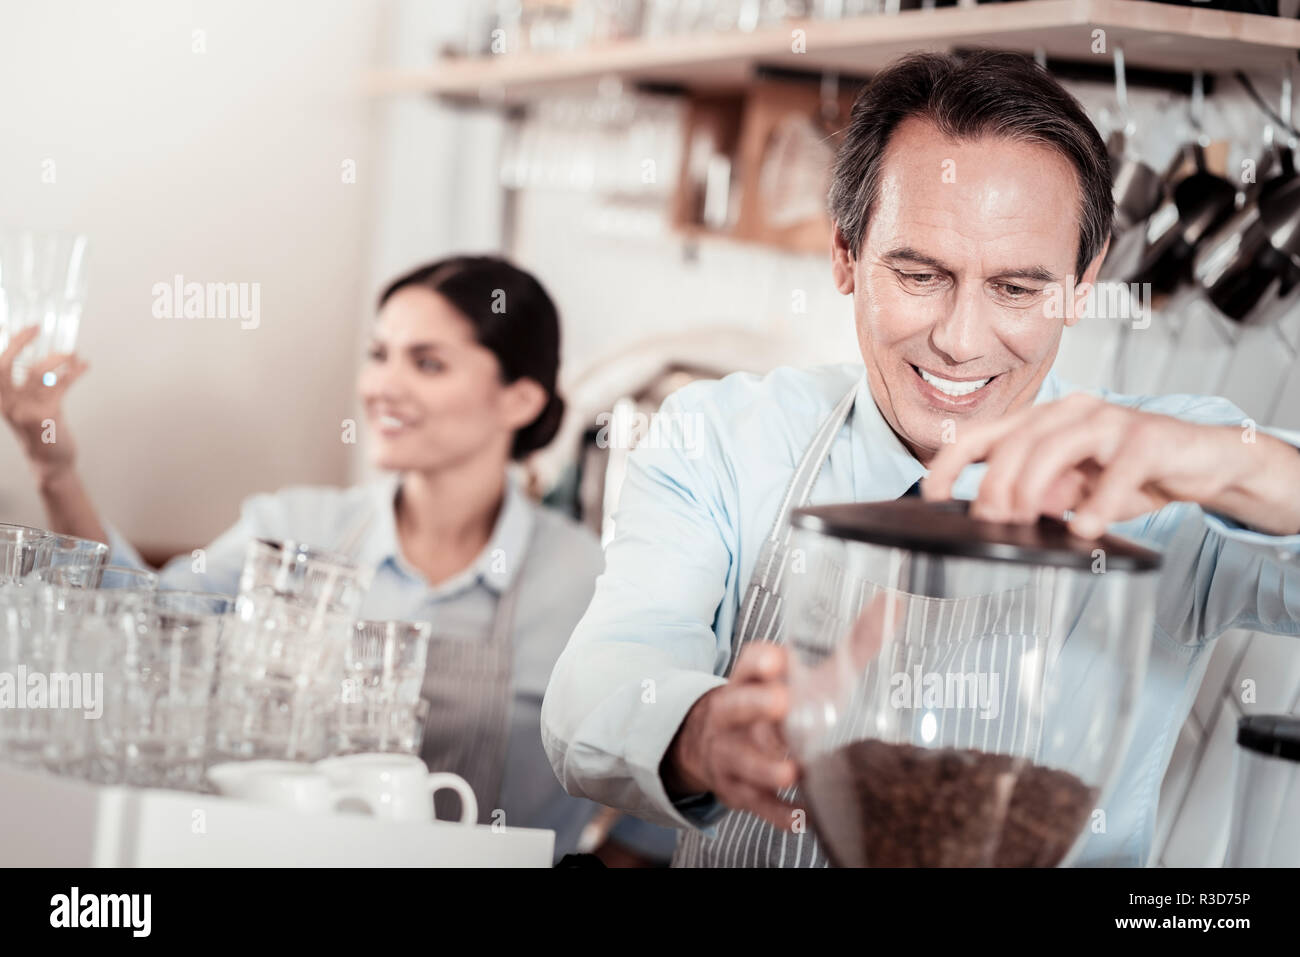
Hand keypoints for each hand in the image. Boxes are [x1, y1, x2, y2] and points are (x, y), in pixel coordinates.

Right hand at [0, 326, 88, 480]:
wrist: (51, 461)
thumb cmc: (40, 430)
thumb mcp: (26, 405)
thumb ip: (28, 383)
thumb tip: (41, 352)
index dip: (6, 345)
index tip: (18, 328)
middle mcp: (7, 404)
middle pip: (4, 366)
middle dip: (20, 343)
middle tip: (37, 327)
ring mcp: (25, 410)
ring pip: (37, 373)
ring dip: (58, 358)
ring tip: (72, 354)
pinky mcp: (46, 415)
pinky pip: (60, 385)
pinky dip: (74, 372)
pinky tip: (84, 366)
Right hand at [661, 594, 899, 830]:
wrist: (714, 744)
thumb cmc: (777, 704)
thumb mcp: (809, 675)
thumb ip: (853, 644)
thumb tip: (897, 604)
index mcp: (750, 680)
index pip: (748, 663)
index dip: (761, 660)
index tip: (780, 658)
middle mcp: (734, 715)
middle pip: (737, 706)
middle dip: (756, 705)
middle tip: (783, 703)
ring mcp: (733, 754)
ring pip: (742, 759)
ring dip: (765, 767)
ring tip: (791, 772)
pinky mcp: (739, 791)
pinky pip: (756, 804)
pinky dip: (777, 813)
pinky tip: (798, 818)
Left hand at [922, 392, 1299, 537]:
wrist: (1203, 460)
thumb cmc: (1132, 474)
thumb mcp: (1074, 490)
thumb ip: (1039, 496)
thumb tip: (1001, 513)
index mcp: (1044, 421)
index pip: (982, 435)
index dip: (950, 462)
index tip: (930, 493)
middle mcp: (1070, 412)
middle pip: (1014, 443)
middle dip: (993, 485)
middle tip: (990, 521)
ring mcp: (1109, 420)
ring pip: (1053, 447)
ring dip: (1031, 489)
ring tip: (1024, 523)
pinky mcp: (1147, 439)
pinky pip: (1116, 471)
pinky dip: (1098, 502)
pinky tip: (1085, 529)